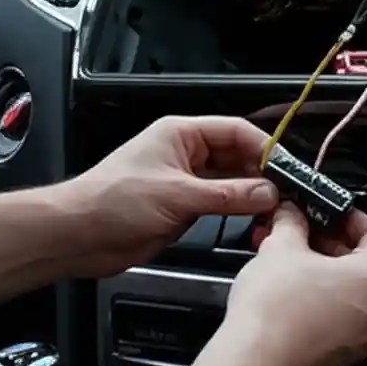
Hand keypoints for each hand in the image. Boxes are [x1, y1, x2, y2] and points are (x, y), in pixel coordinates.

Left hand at [63, 116, 279, 276]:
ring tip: (278, 209)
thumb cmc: (115, 202)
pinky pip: (219, 203)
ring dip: (252, 193)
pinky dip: (237, 210)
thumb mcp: (177, 195)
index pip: (235, 130)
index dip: (265, 147)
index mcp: (182, 134)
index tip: (288, 168)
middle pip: (237, 155)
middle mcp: (187, 153)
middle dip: (262, 172)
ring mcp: (185, 181)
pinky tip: (256, 219)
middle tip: (289, 194)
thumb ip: (227, 195)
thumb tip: (269, 193)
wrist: (77, 235)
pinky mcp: (182, 207)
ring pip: (231, 181)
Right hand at [215, 203, 366, 365]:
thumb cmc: (274, 313)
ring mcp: (359, 339)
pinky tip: (286, 291)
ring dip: (320, 272)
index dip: (352, 217)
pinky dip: (317, 300)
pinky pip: (335, 319)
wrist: (254, 365)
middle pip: (363, 265)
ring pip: (347, 294)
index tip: (331, 212)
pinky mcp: (338, 357)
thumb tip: (292, 214)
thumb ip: (292, 222)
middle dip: (328, 244)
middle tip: (301, 232)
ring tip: (287, 259)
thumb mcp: (280, 248)